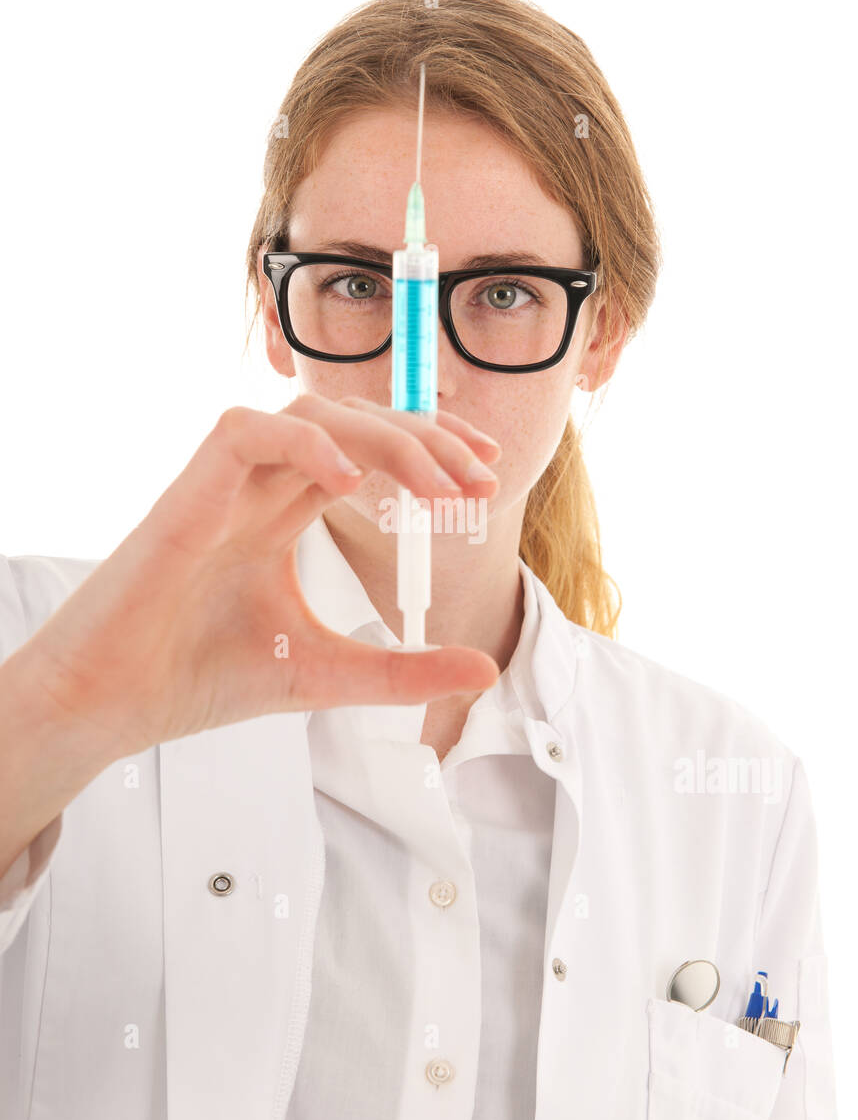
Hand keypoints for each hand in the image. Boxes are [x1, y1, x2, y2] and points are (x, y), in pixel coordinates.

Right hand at [17, 392, 501, 761]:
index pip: (365, 451)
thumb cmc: (197, 679)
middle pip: (351, 422)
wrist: (112, 704)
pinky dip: (304, 447)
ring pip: (309, 415)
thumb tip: (484, 669)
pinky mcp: (187, 494)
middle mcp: (257, 487)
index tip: (482, 477)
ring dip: (383, 437)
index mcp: (281, 513)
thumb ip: (401, 670)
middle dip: (425, 437)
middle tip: (480, 475)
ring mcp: (222, 485)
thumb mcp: (325, 674)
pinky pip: (244, 432)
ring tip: (437, 485)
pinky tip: (351, 484)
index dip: (426, 451)